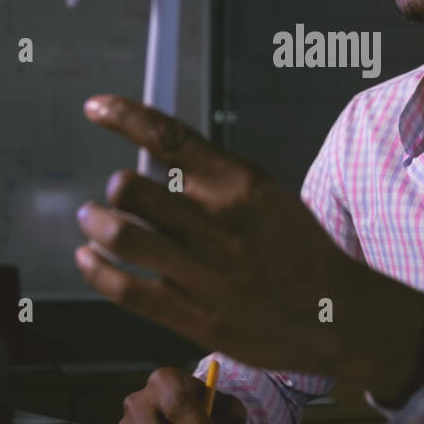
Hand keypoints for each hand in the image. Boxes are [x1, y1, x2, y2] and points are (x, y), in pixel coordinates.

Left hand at [76, 94, 360, 376]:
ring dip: (96, 224)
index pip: (169, 137)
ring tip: (93, 222)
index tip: (97, 108)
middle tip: (111, 195)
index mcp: (240, 184)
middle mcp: (219, 224)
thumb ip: (214, 179)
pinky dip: (97, 268)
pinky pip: (126, 288)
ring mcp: (205, 272)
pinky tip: (90, 258)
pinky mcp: (194, 316)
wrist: (334, 312)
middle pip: (132, 188)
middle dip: (114, 188)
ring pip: (122, 236)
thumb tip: (153, 163)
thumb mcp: (267, 195)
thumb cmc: (297, 251)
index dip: (123, 117)